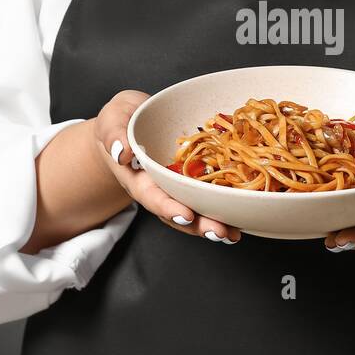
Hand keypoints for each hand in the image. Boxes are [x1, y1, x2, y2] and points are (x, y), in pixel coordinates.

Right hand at [95, 90, 240, 244]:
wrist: (133, 120)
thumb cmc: (122, 120)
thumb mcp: (113, 120)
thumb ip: (114, 134)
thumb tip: (121, 153)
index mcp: (138, 178)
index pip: (151, 196)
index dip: (168, 207)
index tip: (185, 215)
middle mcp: (159, 188)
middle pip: (177, 211)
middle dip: (199, 225)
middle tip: (219, 232)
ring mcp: (177, 187)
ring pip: (195, 210)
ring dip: (213, 224)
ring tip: (232, 234)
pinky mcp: (193, 179)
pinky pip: (207, 196)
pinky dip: (223, 208)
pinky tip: (241, 218)